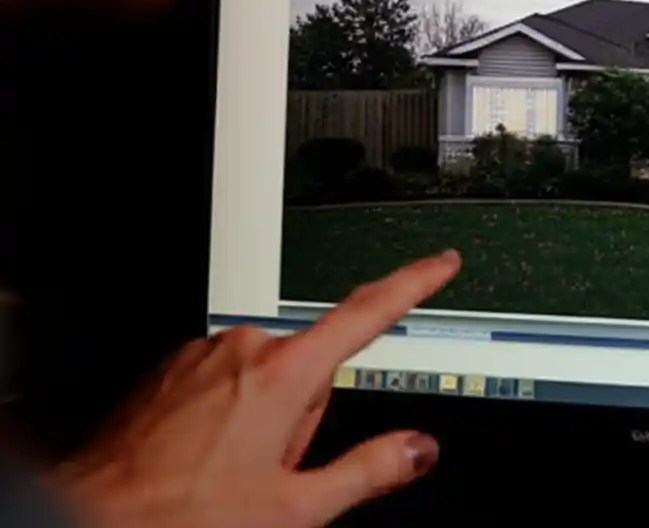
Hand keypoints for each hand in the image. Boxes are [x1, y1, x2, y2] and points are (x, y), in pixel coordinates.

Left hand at [50, 250, 461, 527]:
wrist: (91, 517)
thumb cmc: (184, 516)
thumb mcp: (296, 509)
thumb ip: (369, 471)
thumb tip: (418, 449)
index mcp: (284, 376)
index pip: (367, 314)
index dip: (412, 285)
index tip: (438, 264)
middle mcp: (243, 349)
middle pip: (312, 367)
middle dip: (306, 414)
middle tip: (273, 470)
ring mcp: (203, 356)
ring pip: (267, 376)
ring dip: (265, 418)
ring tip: (231, 472)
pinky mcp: (172, 368)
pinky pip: (224, 379)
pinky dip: (226, 414)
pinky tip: (204, 461)